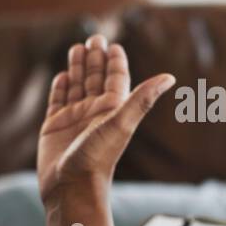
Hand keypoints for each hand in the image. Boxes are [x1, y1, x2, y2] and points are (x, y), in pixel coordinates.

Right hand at [37, 33, 174, 225]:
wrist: (71, 187)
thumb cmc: (98, 158)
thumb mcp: (121, 124)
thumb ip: (143, 99)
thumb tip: (170, 78)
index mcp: (112, 109)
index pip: (116, 79)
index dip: (115, 62)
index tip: (113, 45)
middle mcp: (94, 112)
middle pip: (95, 78)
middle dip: (94, 58)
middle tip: (94, 37)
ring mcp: (74, 119)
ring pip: (76, 86)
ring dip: (77, 67)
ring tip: (77, 48)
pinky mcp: (54, 127)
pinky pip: (58, 101)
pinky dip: (60, 87)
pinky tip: (62, 75)